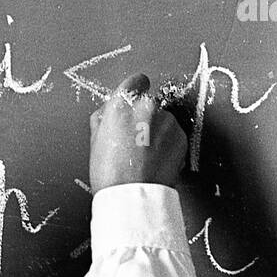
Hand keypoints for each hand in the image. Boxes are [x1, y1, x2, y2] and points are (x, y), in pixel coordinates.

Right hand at [89, 73, 187, 191]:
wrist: (133, 196)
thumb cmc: (110, 172)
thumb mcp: (95, 139)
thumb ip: (105, 116)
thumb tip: (112, 110)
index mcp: (122, 104)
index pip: (136, 80)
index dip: (135, 90)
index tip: (134, 101)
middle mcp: (147, 107)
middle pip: (149, 102)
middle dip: (144, 116)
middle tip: (134, 139)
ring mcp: (167, 121)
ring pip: (163, 118)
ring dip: (157, 130)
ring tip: (145, 154)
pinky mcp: (182, 136)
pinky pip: (174, 133)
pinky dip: (168, 143)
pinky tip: (156, 159)